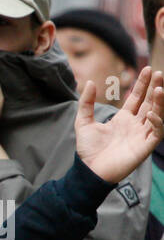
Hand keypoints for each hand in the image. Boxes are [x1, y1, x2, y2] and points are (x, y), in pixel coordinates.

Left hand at [76, 67, 163, 183]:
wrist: (89, 170)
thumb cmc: (88, 149)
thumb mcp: (83, 122)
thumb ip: (86, 103)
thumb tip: (89, 82)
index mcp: (124, 119)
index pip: (137, 98)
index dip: (143, 84)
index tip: (148, 69)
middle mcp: (135, 125)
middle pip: (150, 103)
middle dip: (155, 88)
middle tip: (159, 73)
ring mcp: (141, 135)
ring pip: (157, 115)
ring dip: (160, 102)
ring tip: (159, 89)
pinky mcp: (145, 147)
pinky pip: (157, 132)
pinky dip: (156, 122)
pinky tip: (149, 113)